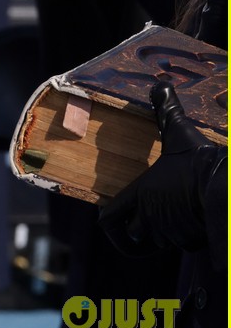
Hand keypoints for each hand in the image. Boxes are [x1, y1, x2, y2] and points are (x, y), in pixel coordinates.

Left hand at [99, 80, 225, 254]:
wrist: (226, 186)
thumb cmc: (200, 160)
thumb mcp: (180, 132)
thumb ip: (168, 110)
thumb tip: (161, 85)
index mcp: (140, 192)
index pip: (110, 218)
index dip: (108, 220)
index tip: (109, 218)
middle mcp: (150, 216)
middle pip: (134, 232)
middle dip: (139, 228)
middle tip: (149, 215)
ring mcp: (170, 231)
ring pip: (160, 239)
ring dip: (165, 232)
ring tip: (178, 210)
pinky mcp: (191, 240)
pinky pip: (183, 243)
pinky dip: (187, 235)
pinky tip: (197, 217)